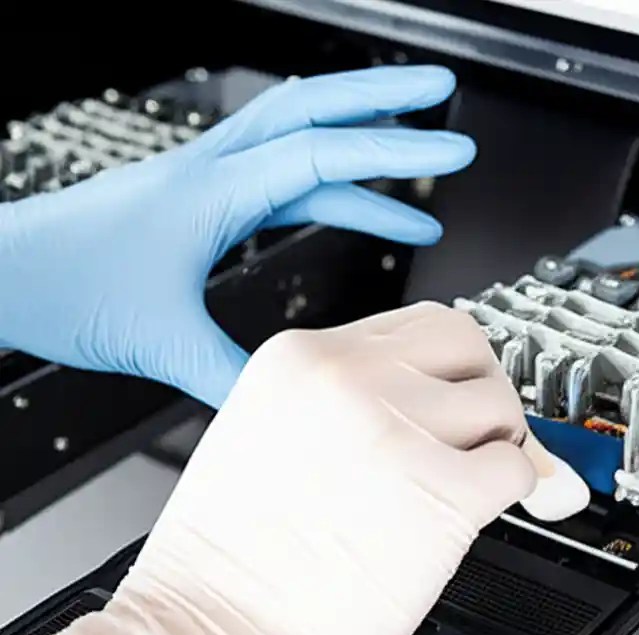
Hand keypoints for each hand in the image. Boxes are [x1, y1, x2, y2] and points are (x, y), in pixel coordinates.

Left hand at [0, 65, 474, 407]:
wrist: (3, 272)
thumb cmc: (63, 288)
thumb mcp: (158, 340)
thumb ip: (232, 373)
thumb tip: (290, 397)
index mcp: (210, 192)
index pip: (322, 153)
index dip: (395, 149)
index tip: (452, 150)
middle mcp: (211, 170)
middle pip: (312, 108)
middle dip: (383, 97)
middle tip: (440, 91)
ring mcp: (206, 180)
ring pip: (299, 141)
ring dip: (362, 151)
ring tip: (421, 193)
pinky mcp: (200, 200)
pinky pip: (281, 181)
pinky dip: (329, 191)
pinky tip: (351, 212)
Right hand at [22, 301, 590, 634]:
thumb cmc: (229, 565)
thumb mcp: (270, 438)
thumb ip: (359, 406)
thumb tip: (449, 407)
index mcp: (300, 359)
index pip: (417, 325)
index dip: (444, 371)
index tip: (450, 402)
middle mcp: (349, 379)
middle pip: (470, 345)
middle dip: (481, 391)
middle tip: (469, 440)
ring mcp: (397, 431)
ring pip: (501, 407)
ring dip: (495, 449)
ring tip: (449, 490)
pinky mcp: (442, 492)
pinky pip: (518, 471)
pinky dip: (512, 498)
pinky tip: (462, 520)